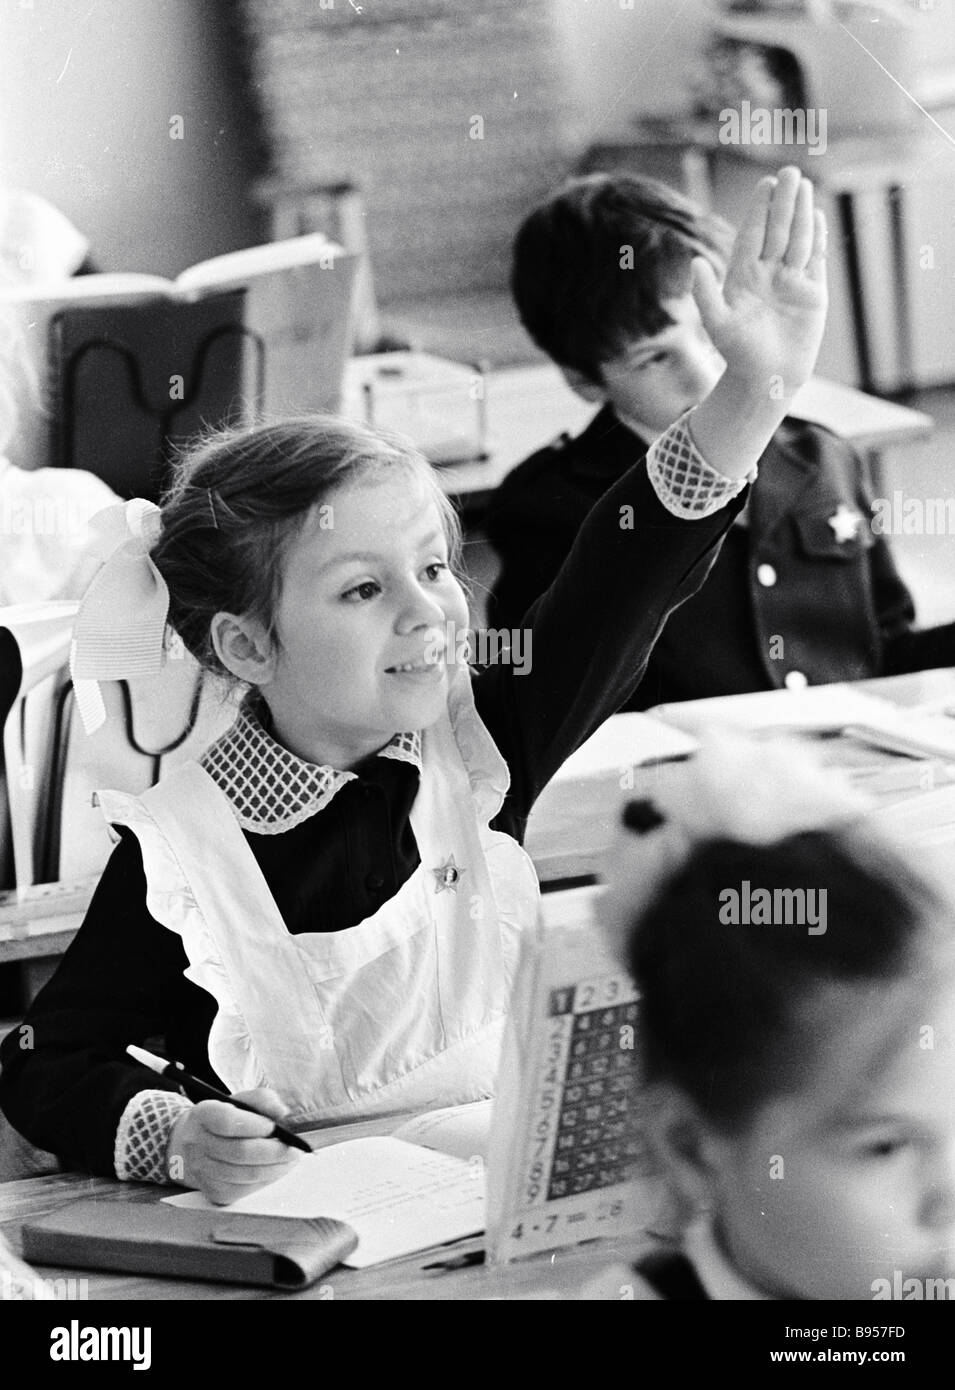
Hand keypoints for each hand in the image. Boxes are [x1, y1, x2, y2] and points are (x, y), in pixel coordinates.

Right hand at [166, 1087, 300, 1204]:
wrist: (194, 1146)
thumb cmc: (224, 1120)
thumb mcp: (238, 1101)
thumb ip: (261, 1099)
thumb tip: (281, 1112)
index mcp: (202, 1115)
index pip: (227, 1122)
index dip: (253, 1125)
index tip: (273, 1126)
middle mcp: (197, 1144)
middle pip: (239, 1152)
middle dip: (273, 1152)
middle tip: (295, 1149)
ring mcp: (202, 1171)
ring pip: (244, 1174)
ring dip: (274, 1169)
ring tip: (291, 1160)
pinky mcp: (213, 1191)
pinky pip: (244, 1189)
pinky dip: (266, 1180)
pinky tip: (276, 1170)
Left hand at [691, 166, 827, 399]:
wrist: (767, 378)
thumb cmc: (738, 354)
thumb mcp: (717, 324)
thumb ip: (706, 293)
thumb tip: (696, 263)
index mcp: (743, 275)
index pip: (753, 235)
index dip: (759, 210)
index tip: (765, 184)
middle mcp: (767, 273)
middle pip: (777, 230)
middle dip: (783, 202)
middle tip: (788, 172)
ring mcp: (791, 281)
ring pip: (798, 239)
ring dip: (801, 213)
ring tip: (803, 185)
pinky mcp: (812, 293)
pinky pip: (815, 259)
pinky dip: (817, 238)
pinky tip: (817, 216)